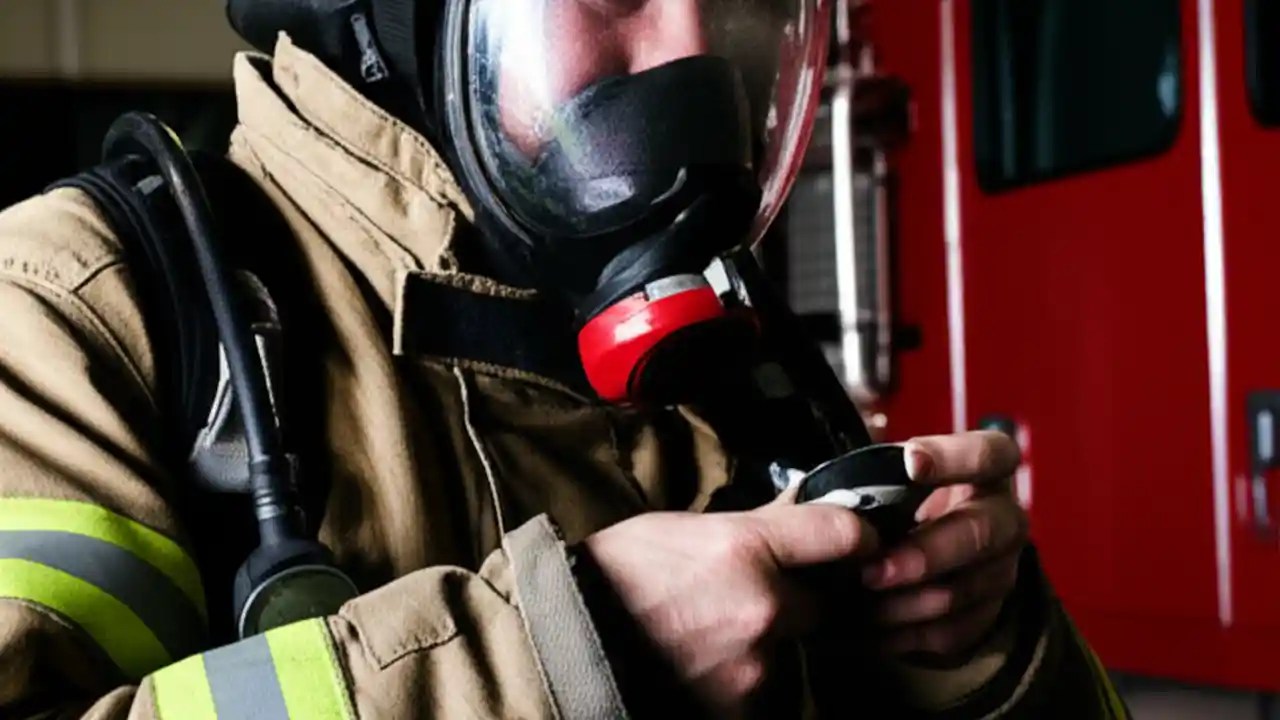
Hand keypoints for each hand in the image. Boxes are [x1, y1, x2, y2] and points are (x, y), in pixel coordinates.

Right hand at [584, 503, 879, 716]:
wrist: (568, 636)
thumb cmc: (618, 573)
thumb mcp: (688, 528)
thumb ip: (755, 527)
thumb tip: (800, 514)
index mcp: (748, 547)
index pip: (841, 536)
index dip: (856, 537)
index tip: (857, 542)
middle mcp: (764, 607)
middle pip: (821, 601)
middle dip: (798, 597)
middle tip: (754, 593)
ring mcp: (756, 666)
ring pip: (791, 647)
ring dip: (768, 639)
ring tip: (713, 628)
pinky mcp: (742, 707)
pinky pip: (764, 683)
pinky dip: (744, 673)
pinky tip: (705, 658)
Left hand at [862, 430, 1026, 661]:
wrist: (911, 560)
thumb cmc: (894, 503)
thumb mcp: (884, 475)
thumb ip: (872, 468)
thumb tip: (840, 472)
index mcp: (984, 470)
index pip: (990, 454)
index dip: (956, 456)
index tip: (911, 463)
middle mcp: (1004, 519)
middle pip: (982, 532)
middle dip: (924, 553)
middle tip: (873, 570)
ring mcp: (1001, 570)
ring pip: (962, 590)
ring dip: (905, 601)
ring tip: (858, 602)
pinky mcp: (987, 615)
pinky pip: (952, 631)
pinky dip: (906, 632)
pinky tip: (870, 627)